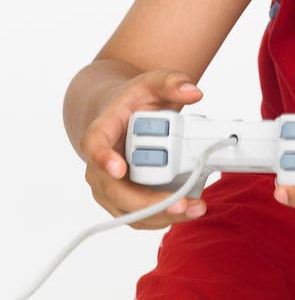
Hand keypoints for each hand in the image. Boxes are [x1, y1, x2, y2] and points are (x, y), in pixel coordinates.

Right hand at [81, 68, 206, 228]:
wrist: (124, 114)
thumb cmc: (135, 101)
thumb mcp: (153, 82)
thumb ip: (172, 82)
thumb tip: (194, 92)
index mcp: (102, 130)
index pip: (94, 145)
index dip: (103, 159)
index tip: (120, 168)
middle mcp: (99, 164)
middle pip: (114, 190)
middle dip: (148, 202)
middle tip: (182, 203)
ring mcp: (109, 186)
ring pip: (128, 211)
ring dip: (160, 216)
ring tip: (195, 208)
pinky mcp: (123, 200)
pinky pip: (139, 217)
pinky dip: (162, 217)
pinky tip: (188, 209)